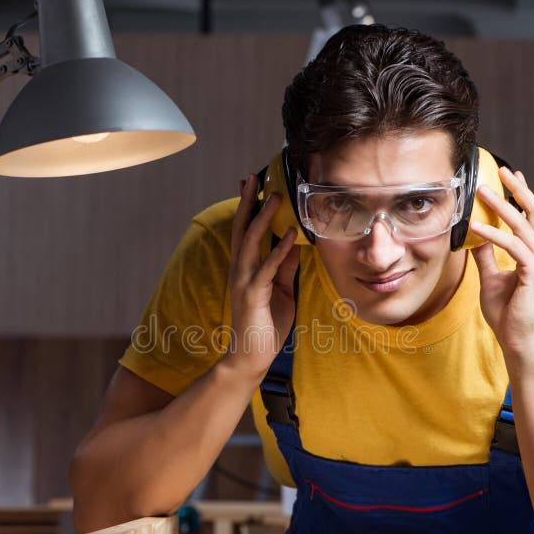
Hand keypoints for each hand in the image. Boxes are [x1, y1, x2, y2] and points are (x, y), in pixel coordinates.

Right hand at [222, 173, 300, 379]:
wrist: (252, 356)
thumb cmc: (266, 325)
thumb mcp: (281, 291)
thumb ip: (285, 268)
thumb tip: (294, 245)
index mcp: (245, 269)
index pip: (245, 232)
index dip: (247, 207)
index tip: (251, 184)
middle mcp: (240, 271)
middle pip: (242, 230)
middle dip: (247, 203)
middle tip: (253, 177)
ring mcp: (244, 282)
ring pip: (251, 243)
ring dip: (262, 219)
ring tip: (274, 197)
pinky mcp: (254, 295)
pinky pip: (267, 269)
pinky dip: (279, 250)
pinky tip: (291, 235)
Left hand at [469, 167, 533, 363]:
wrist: (518, 342)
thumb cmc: (507, 314)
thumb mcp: (491, 279)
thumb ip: (487, 257)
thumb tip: (476, 238)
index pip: (531, 218)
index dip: (523, 195)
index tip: (511, 176)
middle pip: (533, 213)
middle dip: (518, 190)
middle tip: (502, 171)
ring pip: (522, 225)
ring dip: (501, 206)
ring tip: (481, 191)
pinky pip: (513, 247)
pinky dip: (494, 235)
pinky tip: (476, 228)